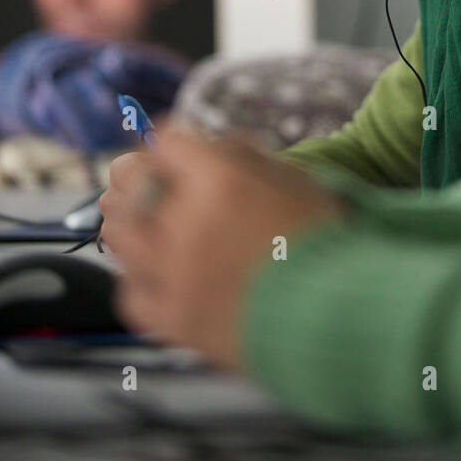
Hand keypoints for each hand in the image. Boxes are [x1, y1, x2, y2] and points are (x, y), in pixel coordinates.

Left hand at [98, 122, 346, 368]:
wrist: (342, 316)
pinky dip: (137, 275)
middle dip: (138, 172)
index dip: (171, 141)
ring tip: (144, 218)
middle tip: (152, 176)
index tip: (176, 148)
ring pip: (119, 233)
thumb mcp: (296, 180)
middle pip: (130, 181)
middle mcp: (184, 223)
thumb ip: (247, 159)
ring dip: (128, 218)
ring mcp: (172, 274)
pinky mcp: (172, 320)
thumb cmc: (327, 241)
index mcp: (219, 180)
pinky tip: (154, 269)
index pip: (167, 141)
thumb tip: (213, 150)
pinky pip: (130, 290)